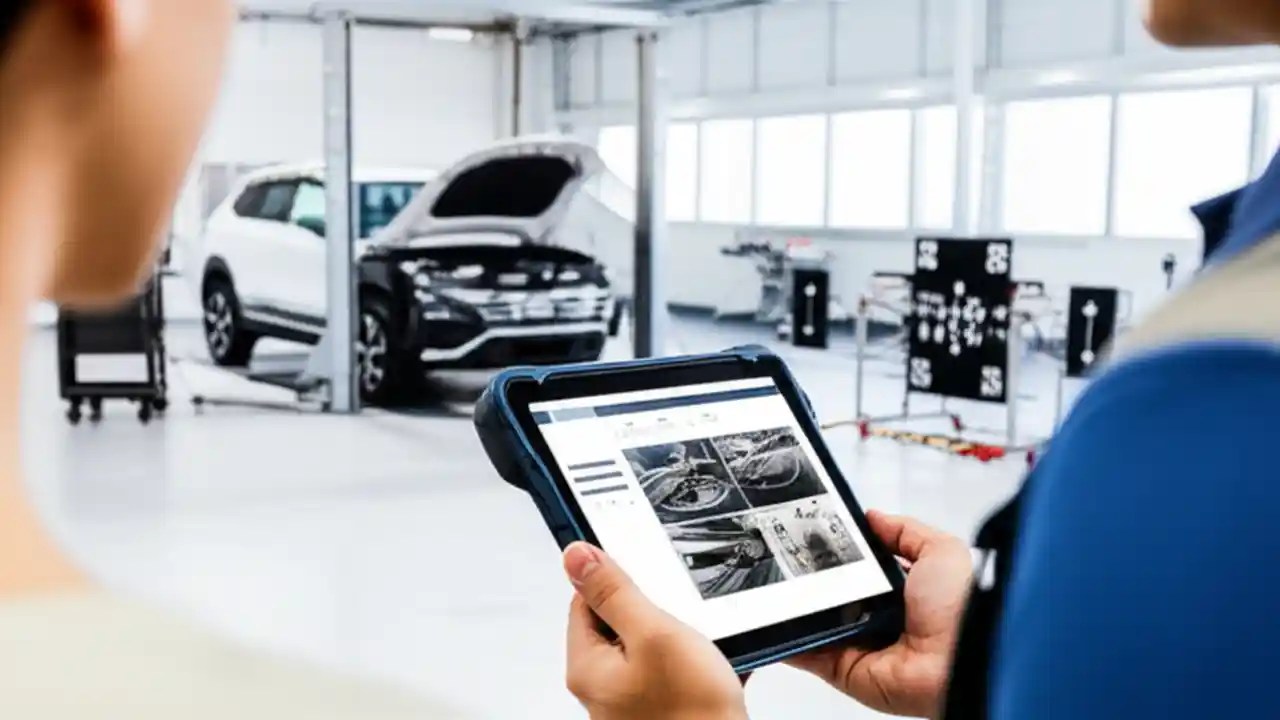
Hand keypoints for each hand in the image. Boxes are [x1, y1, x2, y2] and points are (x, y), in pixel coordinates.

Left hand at [563, 542, 747, 719]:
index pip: (584, 601)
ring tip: (701, 649)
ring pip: (649, 648)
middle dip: (654, 612)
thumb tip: (576, 556)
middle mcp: (602, 689)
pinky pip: (670, 673)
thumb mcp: (654, 634)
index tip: (645, 573)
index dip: (616, 581)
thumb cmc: (691, 715)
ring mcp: (630, 704)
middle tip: (680, 620)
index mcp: (587, 667)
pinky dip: (691, 664)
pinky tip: (711, 668)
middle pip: (618, 624)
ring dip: (678, 639)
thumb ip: (614, 592)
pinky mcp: (659, 711)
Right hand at [787, 511, 972, 718]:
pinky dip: (789, 639)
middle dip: (812, 577)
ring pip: (814, 621)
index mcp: (902, 592)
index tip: (814, 536)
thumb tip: (872, 517)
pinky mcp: (843, 669)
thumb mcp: (941, 552)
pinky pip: (807, 652)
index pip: (861, 569)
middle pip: (832, 593)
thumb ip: (906, 532)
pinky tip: (774, 618)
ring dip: (796, 605)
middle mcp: (879, 619)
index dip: (840, 553)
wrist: (960, 660)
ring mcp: (858, 645)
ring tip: (778, 581)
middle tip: (789, 555)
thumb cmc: (959, 606)